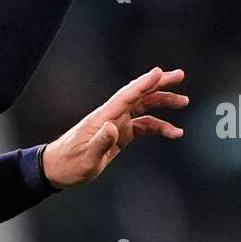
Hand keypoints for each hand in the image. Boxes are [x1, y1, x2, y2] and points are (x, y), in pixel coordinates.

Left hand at [41, 67, 186, 189]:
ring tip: (183, 101)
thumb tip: (114, 127)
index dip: (144, 83)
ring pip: (143, 107)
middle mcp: (112, 116)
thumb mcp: (86, 157)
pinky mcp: (119, 134)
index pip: (127, 96)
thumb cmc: (69, 163)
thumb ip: (101, 142)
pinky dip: (159, 126)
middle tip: (179, 76)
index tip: (159, 72)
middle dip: (159, 84)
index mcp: (104, 117)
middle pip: (138, 94)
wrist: (57, 169)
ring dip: (163, 102)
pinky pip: (143, 125)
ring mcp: (116, 124)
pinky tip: (173, 132)